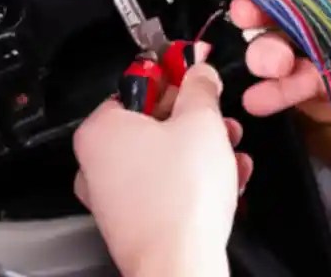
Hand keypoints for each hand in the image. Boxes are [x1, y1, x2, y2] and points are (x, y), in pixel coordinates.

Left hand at [73, 63, 252, 276]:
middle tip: (222, 121)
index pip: (138, 85)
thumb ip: (200, 87)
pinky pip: (166, 187)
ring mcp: (114, 196)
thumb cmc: (180, 196)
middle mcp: (97, 163)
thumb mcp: (201, 121)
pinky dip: (195, 181)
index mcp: (100, 129)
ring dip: (204, 151)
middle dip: (197, 122)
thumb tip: (199, 73)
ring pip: (165, 157)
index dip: (176, 78)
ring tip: (233, 152)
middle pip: (153, 124)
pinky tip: (229, 181)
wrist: (179, 262)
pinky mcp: (135, 221)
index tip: (198, 76)